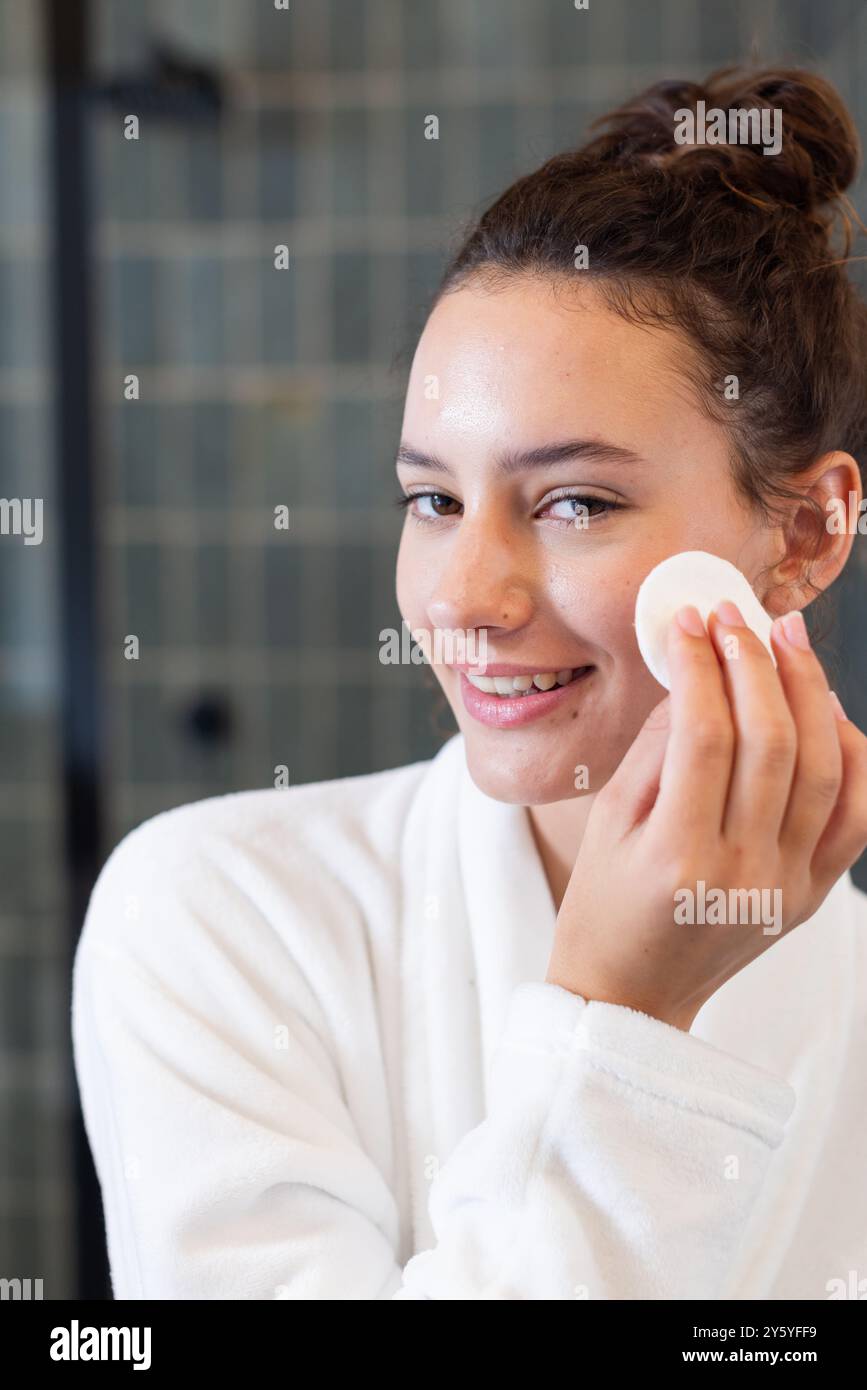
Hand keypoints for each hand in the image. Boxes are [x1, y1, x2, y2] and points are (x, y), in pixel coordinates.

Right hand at [545, 601, 866, 1030]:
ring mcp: (787, 886)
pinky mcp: (812, 893)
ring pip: (828, 768)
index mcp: (678, 857)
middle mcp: (743, 873)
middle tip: (737, 617)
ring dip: (810, 692)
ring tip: (786, 641)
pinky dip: (852, 753)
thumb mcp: (608, 821)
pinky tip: (827, 709)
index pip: (706, 735)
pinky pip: (857, 814)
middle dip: (757, 663)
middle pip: (774, 742)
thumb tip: (698, 671)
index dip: (701, 664)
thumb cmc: (605, 905)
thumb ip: (657, 746)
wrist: (632, 994)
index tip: (688, 622)